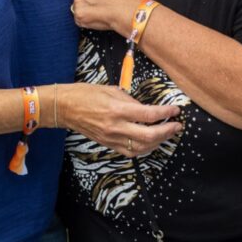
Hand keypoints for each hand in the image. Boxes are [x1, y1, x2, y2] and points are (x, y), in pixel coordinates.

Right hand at [50, 82, 182, 156]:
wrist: (65, 108)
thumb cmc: (85, 94)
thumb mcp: (111, 90)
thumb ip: (131, 100)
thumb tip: (146, 109)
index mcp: (118, 109)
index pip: (149, 114)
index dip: (166, 113)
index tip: (175, 110)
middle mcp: (116, 127)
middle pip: (149, 135)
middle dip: (167, 131)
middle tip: (177, 125)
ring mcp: (112, 138)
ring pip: (142, 147)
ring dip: (158, 142)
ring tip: (167, 134)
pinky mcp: (108, 144)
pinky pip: (131, 151)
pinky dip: (145, 148)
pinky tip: (151, 142)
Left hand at [72, 0, 144, 36]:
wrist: (129, 11)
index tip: (98, 0)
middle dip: (87, 4)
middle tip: (100, 8)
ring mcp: (78, 0)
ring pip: (78, 9)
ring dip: (86, 13)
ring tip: (101, 13)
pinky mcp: (79, 13)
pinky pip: (79, 20)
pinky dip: (86, 22)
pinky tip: (98, 18)